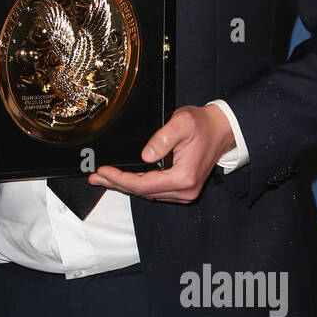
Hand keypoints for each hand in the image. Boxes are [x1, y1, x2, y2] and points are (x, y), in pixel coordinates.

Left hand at [88, 104, 234, 203]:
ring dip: (125, 186)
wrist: (221, 130)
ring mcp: (185, 193)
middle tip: (95, 177)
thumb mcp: (182, 123)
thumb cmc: (202, 124)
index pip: (144, 184)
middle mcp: (185, 190)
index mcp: (184, 177)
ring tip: (103, 178)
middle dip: (117, 184)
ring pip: (147, 193)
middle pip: (143, 192)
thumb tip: (145, 155)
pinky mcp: (183, 190)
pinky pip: (155, 191)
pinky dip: (138, 185)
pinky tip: (123, 179)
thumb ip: (162, 138)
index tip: (103, 171)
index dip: (120, 179)